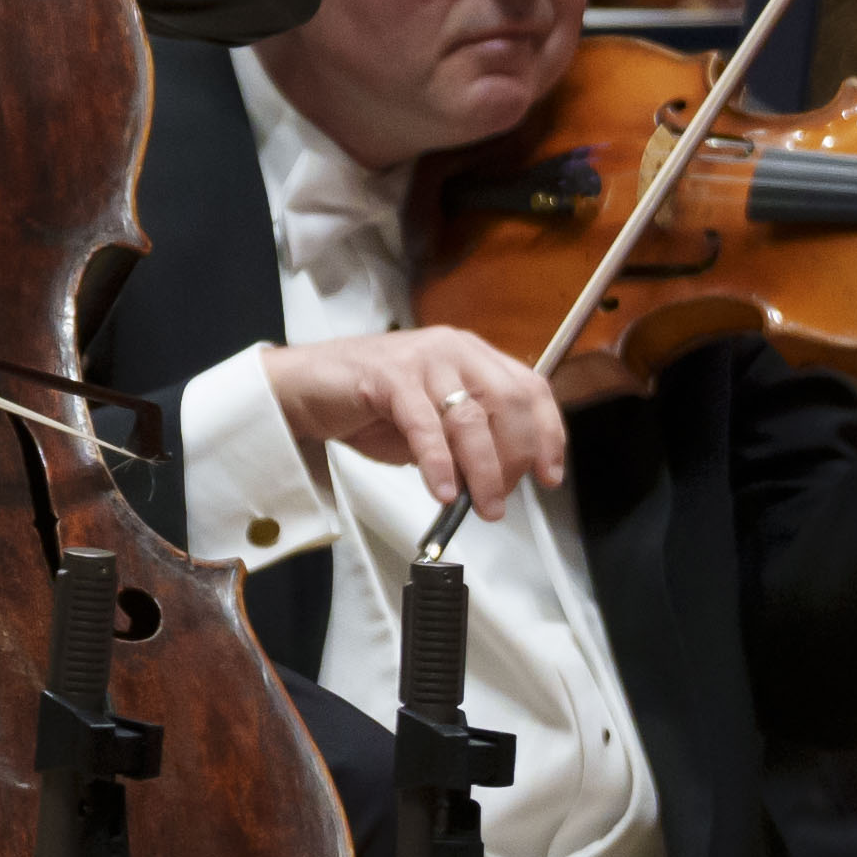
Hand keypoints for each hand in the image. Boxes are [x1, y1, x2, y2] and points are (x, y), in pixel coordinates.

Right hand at [263, 325, 570, 524]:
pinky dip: (438, 463)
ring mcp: (422, 358)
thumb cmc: (370, 406)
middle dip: (514, 459)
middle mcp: (454, 349)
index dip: (548, 433)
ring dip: (482, 470)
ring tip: (479, 507)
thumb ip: (468, 442)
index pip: (530, 388)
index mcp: (473, 355)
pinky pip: (425, 425)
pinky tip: (442, 491)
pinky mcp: (388, 375)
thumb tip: (497, 482)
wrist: (306, 389)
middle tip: (500, 498)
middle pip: (508, 403)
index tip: (550, 475)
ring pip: (470, 418)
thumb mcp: (435, 423)